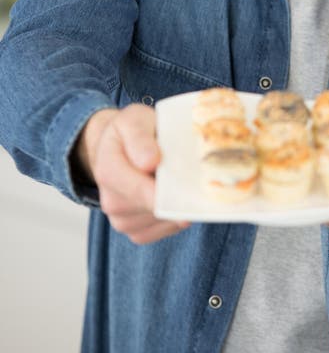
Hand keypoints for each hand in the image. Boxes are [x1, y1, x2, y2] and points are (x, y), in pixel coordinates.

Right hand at [75, 104, 189, 244]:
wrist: (118, 148)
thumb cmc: (130, 131)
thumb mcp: (134, 120)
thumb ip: (140, 138)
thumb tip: (151, 161)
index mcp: (108, 171)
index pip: (138, 189)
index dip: (164, 191)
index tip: (187, 184)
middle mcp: (110, 201)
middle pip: (155, 208)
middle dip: (178, 194)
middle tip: (196, 177)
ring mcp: (121, 220)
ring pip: (163, 220)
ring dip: (178, 204)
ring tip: (180, 181)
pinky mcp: (135, 232)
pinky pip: (164, 230)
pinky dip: (176, 216)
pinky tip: (175, 197)